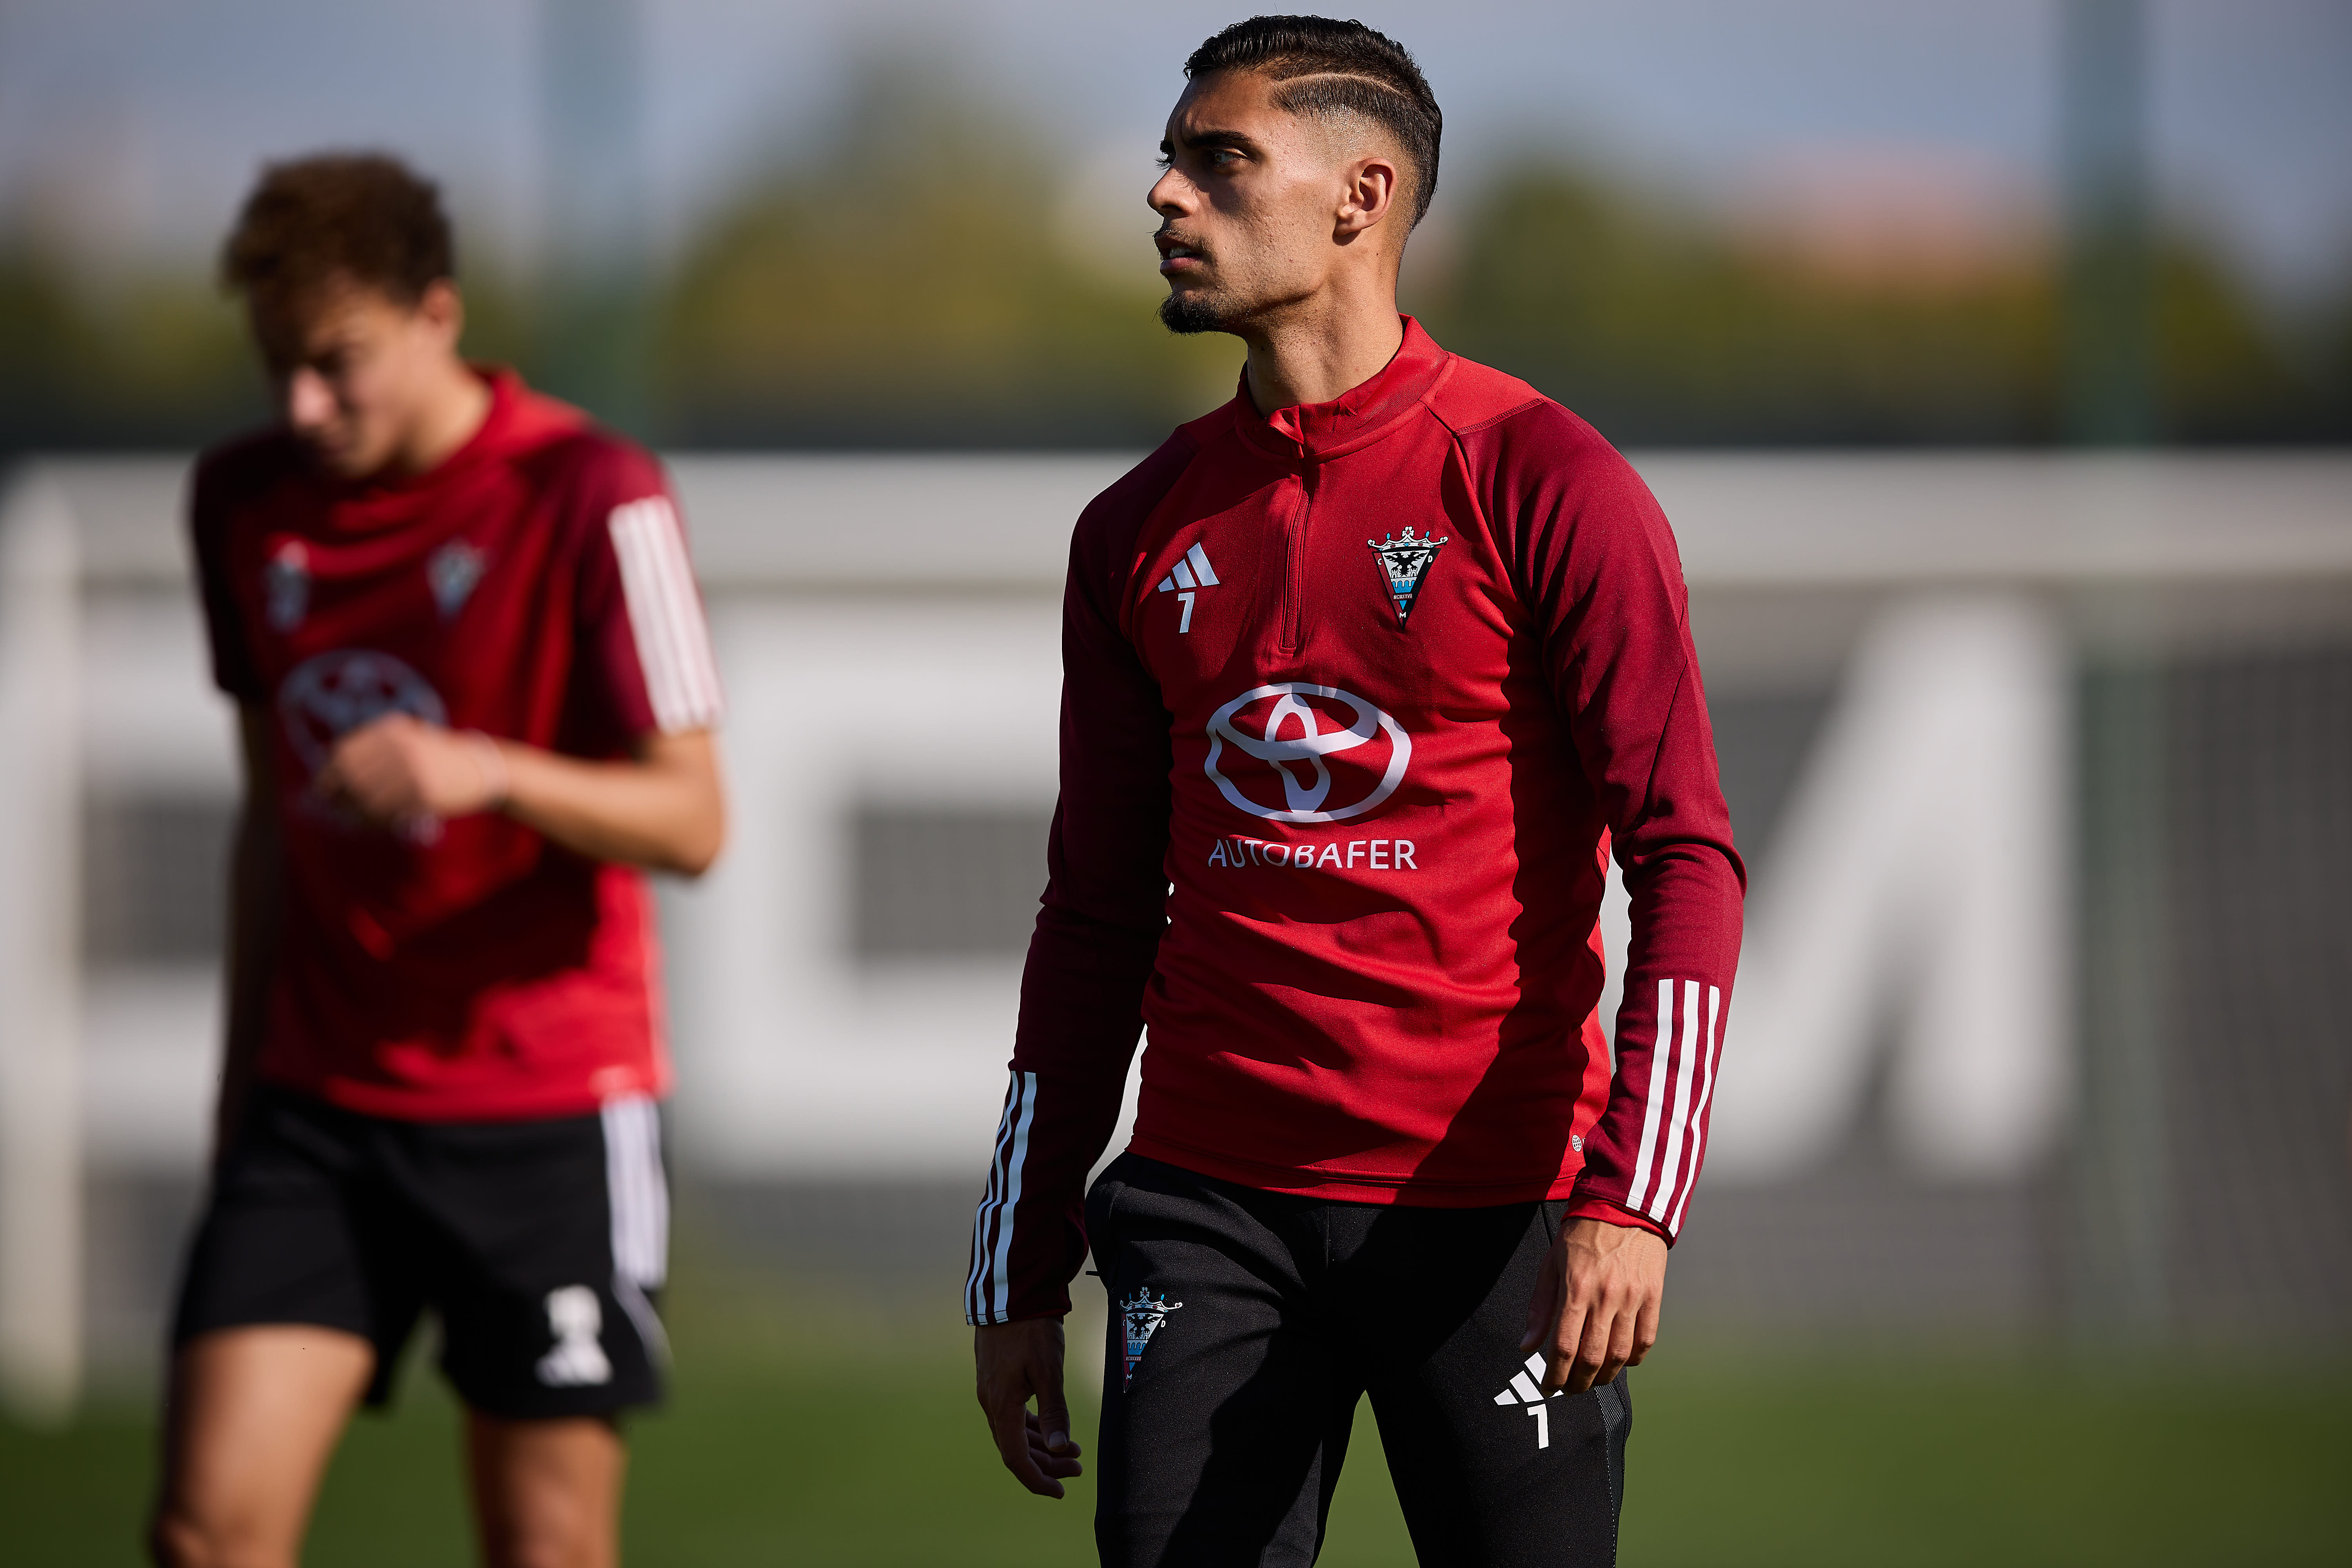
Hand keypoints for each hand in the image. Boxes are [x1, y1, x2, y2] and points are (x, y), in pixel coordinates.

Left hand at [315, 714, 504, 827]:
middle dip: (339, 796)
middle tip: (335, 808)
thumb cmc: (436, 755)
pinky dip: (377, 822)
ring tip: (357, 818)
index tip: (323, 790)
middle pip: (351, 777)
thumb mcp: (407, 737)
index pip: (344, 754)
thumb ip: (373, 746)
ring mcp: (411, 772)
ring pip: (366, 799)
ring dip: (357, 813)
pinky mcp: (423, 795)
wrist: (480, 767)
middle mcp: (399, 749)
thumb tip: (330, 771)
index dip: (328, 774)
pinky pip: (388, 813)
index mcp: (391, 731)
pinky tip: (379, 823)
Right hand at [975, 1318, 1082, 1498]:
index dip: (1037, 1479)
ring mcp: (991, 1391)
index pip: (1015, 1458)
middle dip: (1046, 1464)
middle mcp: (991, 1403)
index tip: (1060, 1492)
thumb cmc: (1032, 1329)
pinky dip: (1032, 1427)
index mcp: (1001, 1406)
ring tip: (1072, 1452)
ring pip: (1014, 1432)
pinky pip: (1012, 1415)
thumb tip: (1059, 1449)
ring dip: (1041, 1446)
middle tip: (1078, 1469)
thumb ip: (1054, 1411)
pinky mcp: (996, 1379)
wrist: (1009, 1293)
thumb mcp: (1049, 1370)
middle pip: (1016, 1448)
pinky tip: (1049, 1429)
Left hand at [1520, 1216, 1667, 1395]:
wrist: (1624, 1206)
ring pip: (1620, 1354)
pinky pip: (1646, 1340)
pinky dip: (1633, 1358)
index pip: (1563, 1346)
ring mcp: (1633, 1297)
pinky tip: (1620, 1361)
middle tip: (1569, 1389)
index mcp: (1576, 1288)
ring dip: (1605, 1376)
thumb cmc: (1580, 1235)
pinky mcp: (1653, 1295)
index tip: (1548, 1387)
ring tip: (1592, 1380)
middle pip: (1593, 1358)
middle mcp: (1606, 1296)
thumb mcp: (1551, 1264)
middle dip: (1578, 1383)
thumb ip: (1540, 1307)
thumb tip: (1527, 1346)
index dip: (1554, 1375)